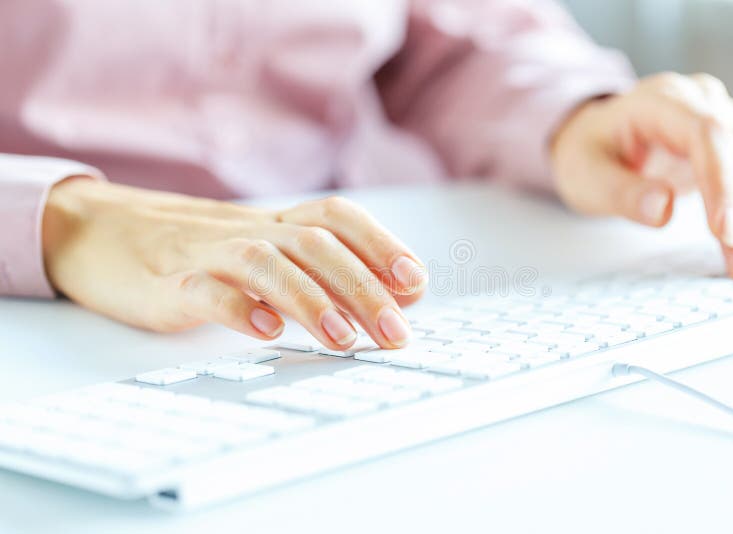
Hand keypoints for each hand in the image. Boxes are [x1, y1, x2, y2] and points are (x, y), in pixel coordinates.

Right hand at [42, 179, 426, 348]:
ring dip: (310, 300)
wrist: (103, 236)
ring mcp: (207, 252)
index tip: (415, 283)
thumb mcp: (268, 255)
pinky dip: (238, 307)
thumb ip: (329, 272)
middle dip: (362, 288)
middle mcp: (250, 229)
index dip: (381, 244)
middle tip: (394, 335)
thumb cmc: (204, 253)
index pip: (339, 217)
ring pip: (266, 261)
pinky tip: (265, 332)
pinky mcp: (167, 282)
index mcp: (278, 222)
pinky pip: (203, 288)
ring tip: (342, 340)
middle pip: (314, 243)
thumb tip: (404, 297)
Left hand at [551, 72, 732, 277]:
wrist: (593, 140)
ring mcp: (724, 119)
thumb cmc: (588, 153)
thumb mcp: (584, 173)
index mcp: (662, 99)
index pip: (706, 132)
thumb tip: (663, 210)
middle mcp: (702, 101)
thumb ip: (620, 191)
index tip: (723, 230)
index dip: (720, 181)